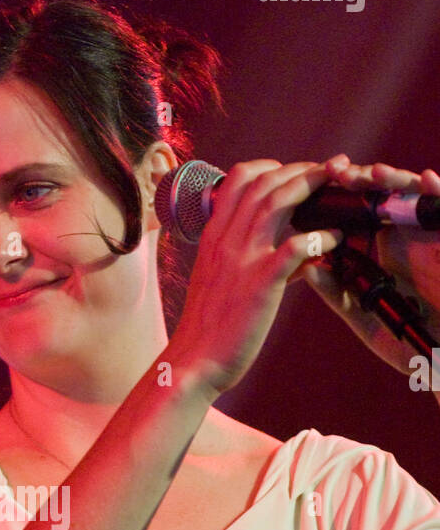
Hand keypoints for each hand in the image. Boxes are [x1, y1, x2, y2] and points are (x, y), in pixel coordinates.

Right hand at [169, 159, 342, 395]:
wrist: (194, 362)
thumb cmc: (207, 327)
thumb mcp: (219, 281)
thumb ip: (247, 260)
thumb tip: (290, 254)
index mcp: (213, 235)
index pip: (239, 177)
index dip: (271, 167)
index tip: (293, 175)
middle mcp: (226, 239)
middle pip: (265, 181)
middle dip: (301, 170)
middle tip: (326, 176)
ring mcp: (243, 259)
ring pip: (279, 200)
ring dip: (312, 188)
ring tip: (335, 190)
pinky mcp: (261, 283)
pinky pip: (297, 245)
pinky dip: (320, 237)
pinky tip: (335, 240)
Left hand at [298, 155, 439, 375]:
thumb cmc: (411, 343)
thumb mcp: (367, 319)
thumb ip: (339, 294)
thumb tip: (308, 267)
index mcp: (382, 250)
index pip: (357, 214)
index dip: (337, 198)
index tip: (311, 188)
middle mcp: (407, 236)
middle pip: (382, 196)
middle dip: (360, 179)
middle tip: (335, 171)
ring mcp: (431, 235)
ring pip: (414, 194)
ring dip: (394, 180)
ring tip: (372, 173)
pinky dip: (438, 191)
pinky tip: (424, 179)